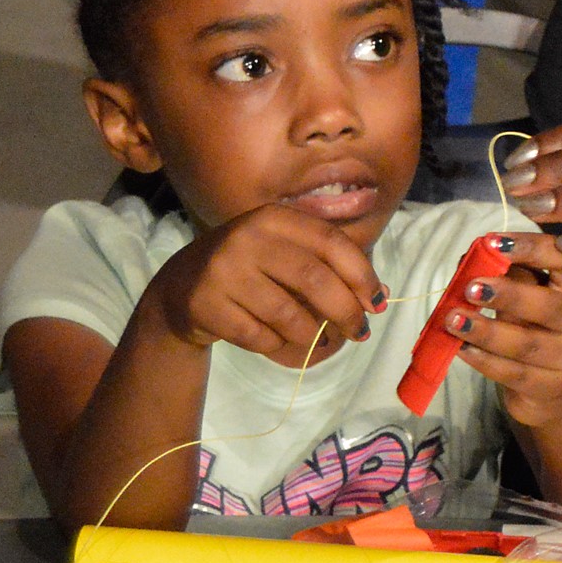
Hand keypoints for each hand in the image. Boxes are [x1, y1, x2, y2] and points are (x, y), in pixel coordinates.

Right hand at [138, 204, 383, 366]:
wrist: (180, 288)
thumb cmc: (250, 270)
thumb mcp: (286, 255)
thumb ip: (331, 267)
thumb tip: (380, 295)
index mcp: (274, 218)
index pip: (331, 242)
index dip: (360, 274)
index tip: (377, 303)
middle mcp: (247, 237)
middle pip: (313, 278)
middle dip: (345, 311)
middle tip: (360, 331)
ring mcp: (222, 271)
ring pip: (287, 313)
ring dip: (314, 334)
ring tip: (323, 340)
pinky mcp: (205, 304)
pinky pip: (259, 336)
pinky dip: (278, 344)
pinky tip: (278, 340)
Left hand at [443, 234, 561, 430]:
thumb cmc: (543, 328)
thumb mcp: (538, 295)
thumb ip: (513, 273)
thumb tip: (476, 253)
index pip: (560, 261)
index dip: (528, 249)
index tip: (492, 241)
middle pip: (549, 307)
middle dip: (508, 295)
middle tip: (471, 287)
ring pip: (525, 343)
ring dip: (485, 330)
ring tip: (453, 319)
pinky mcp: (548, 387)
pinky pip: (511, 372)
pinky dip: (482, 360)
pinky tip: (460, 349)